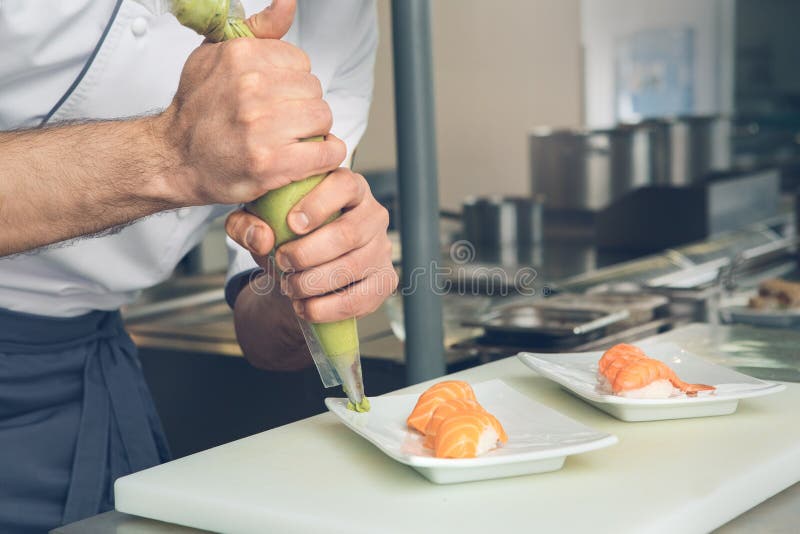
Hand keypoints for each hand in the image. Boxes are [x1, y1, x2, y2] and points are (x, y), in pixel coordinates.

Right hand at [156, 0, 345, 205]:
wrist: (176, 159)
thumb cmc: (198, 110)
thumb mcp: (216, 55)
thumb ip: (258, 27)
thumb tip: (287, 3)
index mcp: (240, 56)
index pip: (301, 62)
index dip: (291, 81)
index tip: (276, 95)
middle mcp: (251, 89)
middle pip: (314, 90)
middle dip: (303, 106)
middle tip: (281, 121)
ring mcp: (262, 128)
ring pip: (323, 119)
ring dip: (313, 132)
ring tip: (290, 139)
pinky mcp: (272, 163)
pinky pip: (326, 152)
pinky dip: (325, 157)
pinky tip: (307, 158)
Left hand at [227, 168, 398, 321]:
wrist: (301, 270)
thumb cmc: (286, 237)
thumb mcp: (259, 223)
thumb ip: (246, 224)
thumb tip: (262, 237)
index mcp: (347, 187)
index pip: (344, 185)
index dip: (320, 204)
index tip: (292, 224)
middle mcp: (372, 213)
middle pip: (349, 232)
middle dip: (309, 252)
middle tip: (282, 262)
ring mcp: (382, 248)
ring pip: (353, 266)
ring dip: (314, 282)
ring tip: (290, 287)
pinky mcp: (384, 279)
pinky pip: (362, 298)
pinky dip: (329, 308)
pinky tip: (306, 307)